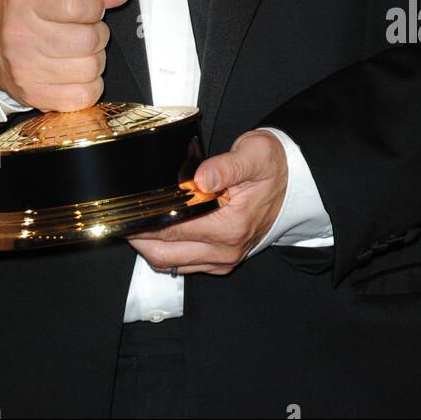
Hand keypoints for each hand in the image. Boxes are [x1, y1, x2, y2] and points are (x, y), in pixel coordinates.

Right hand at [0, 0, 135, 111]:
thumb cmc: (27, 13)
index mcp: (28, 1)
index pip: (76, 5)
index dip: (94, 7)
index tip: (90, 7)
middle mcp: (23, 35)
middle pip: (89, 40)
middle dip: (97, 34)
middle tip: (85, 30)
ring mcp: (28, 69)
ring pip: (91, 68)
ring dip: (95, 59)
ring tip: (80, 51)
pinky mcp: (36, 95)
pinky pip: (85, 95)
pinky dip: (89, 84)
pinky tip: (76, 72)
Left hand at [126, 130, 287, 274]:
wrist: (296, 183)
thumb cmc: (274, 167)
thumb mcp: (254, 155)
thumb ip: (226, 166)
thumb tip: (200, 177)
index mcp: (230, 226)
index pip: (173, 230)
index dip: (144, 221)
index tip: (126, 210)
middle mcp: (226, 250)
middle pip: (164, 255)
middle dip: (139, 238)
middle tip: (124, 216)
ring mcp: (224, 259)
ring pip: (171, 264)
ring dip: (150, 248)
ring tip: (137, 222)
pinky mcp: (223, 261)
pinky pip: (186, 264)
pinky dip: (168, 252)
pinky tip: (159, 232)